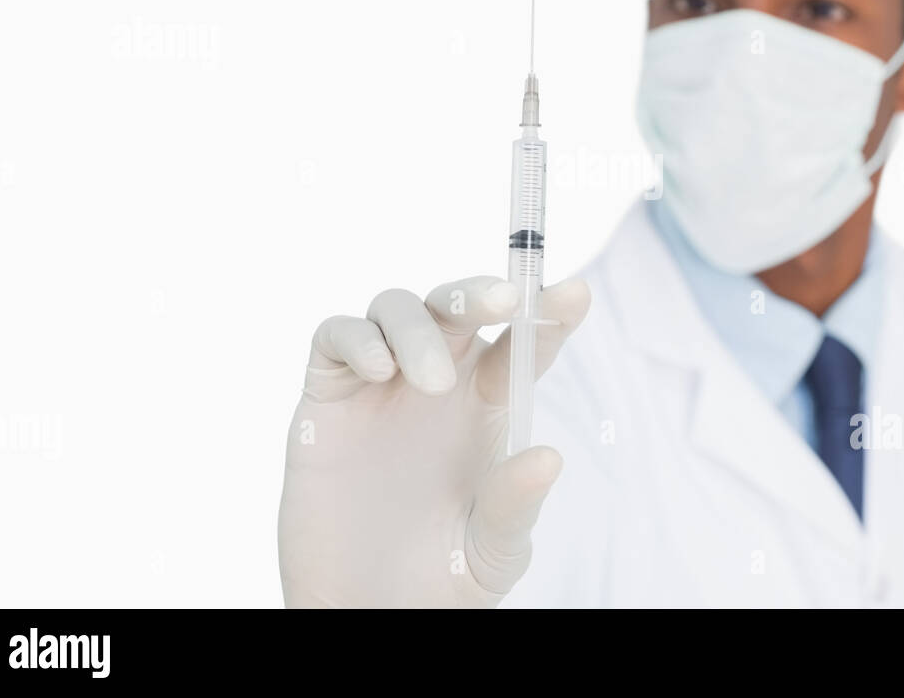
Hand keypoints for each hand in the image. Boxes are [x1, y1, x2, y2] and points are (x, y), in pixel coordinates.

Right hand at [278, 274, 590, 606]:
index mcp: (488, 404)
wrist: (364, 611)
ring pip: (397, 309)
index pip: (523, 343)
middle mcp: (437, 380)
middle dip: (478, 291)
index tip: (576, 294)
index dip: (548, 313)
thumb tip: (548, 458)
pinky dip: (356, 339)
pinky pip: (335, 338)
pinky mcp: (327, 396)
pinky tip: (379, 371)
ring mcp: (380, 383)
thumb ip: (514, 505)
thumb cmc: (439, 578)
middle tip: (502, 300)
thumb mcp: (491, 551)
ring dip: (418, 327)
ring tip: (432, 380)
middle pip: (456, 305)